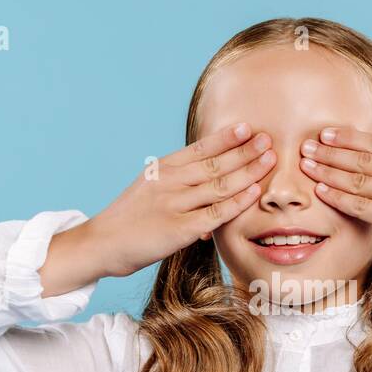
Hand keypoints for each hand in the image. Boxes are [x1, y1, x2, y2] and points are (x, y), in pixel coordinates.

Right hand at [81, 122, 275, 278]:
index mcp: (162, 169)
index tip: (247, 127)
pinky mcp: (179, 230)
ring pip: (220, 185)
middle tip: (268, 140)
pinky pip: (216, 214)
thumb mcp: (149, 189)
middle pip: (215, 163)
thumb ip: (177, 184)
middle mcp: (169, 182)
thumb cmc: (128, 220)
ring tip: (269, 160)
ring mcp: (174, 205)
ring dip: (248, 171)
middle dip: (244, 151)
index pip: (199, 148)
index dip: (225, 138)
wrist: (101, 244)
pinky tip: (254, 192)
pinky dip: (237, 202)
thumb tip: (207, 185)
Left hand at [297, 127, 371, 270]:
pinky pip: (361, 206)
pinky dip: (338, 197)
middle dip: (329, 151)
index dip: (347, 137)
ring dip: (327, 171)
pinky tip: (321, 192)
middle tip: (304, 146)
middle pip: (360, 157)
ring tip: (305, 165)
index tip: (326, 133)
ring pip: (357, 178)